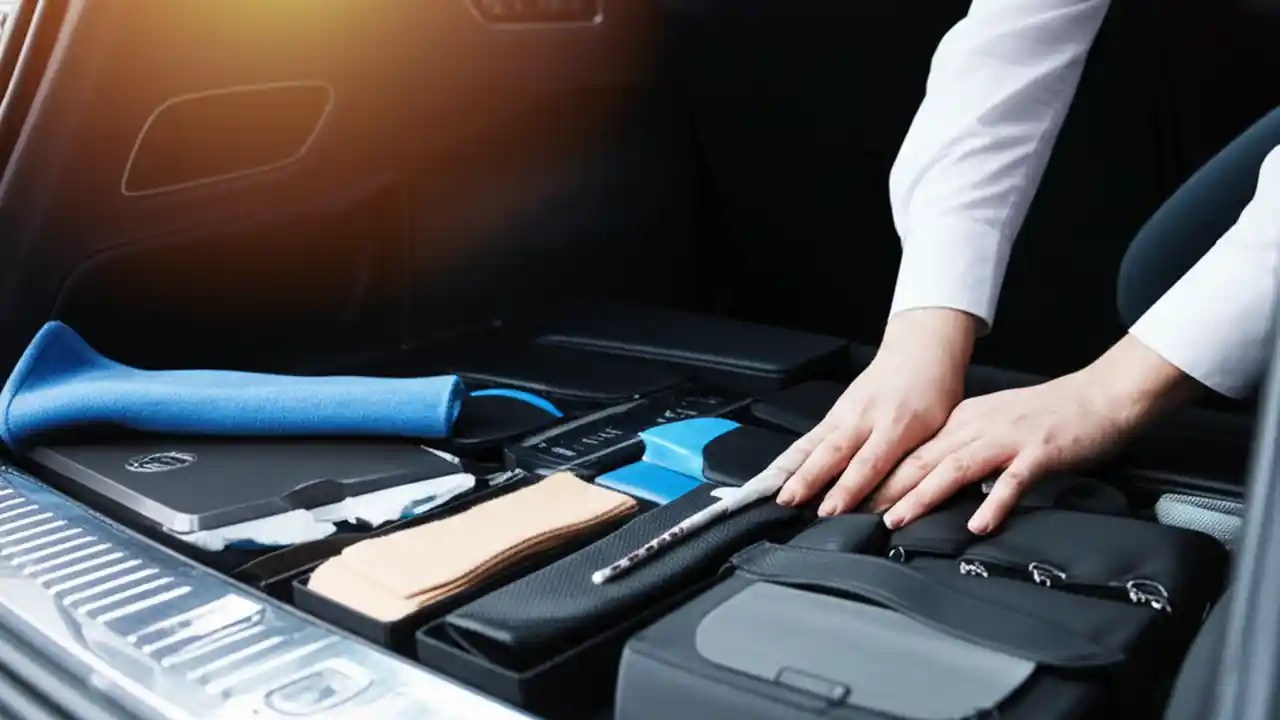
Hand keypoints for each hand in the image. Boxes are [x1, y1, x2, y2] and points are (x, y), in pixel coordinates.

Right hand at [774, 308, 977, 515]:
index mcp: (898, 425)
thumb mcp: (940, 430)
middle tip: (789, 502)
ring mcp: (845, 414)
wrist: (920, 351)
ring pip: (814, 445)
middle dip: (809, 479)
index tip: (831, 510)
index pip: (870, 462)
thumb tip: (901, 506)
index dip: (848, 487)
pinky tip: (771, 476)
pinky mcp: (833, 413)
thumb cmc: (935, 394)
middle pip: (833, 453)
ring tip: (772, 492)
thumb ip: (920, 464)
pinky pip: (807, 439)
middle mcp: (865, 418)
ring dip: (791, 470)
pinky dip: (788, 458)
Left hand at [870, 335, 1200, 533]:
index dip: (877, 476)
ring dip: (922, 495)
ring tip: (896, 519)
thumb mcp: (994, 425)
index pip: (911, 451)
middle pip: (922, 460)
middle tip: (852, 513)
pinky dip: (993, 502)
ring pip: (954, 468)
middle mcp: (977, 427)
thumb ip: (962, 447)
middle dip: (883, 488)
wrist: (1101, 396)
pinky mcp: (1039, 453)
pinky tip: (978, 523)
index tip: (850, 498)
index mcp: (963, 421)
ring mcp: (1007, 439)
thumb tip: (928, 477)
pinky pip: (1012, 481)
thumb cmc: (1050, 416)